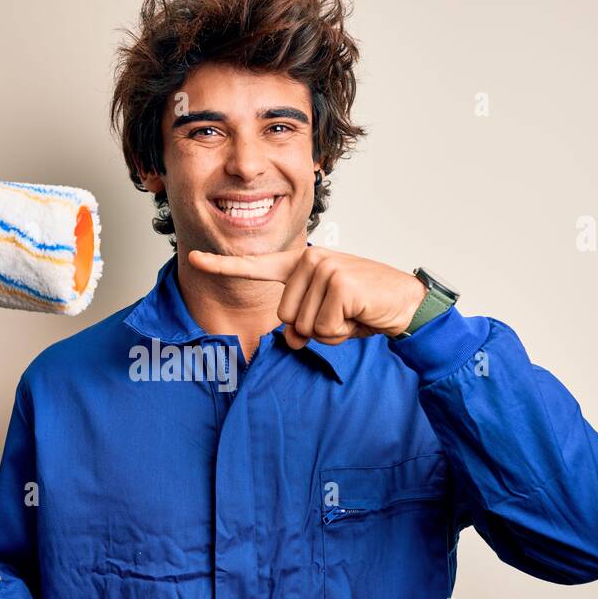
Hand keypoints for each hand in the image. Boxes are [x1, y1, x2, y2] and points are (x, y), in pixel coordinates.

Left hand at [188, 245, 427, 348]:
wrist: (404, 304)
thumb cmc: (363, 309)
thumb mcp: (325, 319)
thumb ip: (299, 327)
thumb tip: (289, 340)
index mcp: (301, 265)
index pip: (255, 266)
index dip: (222, 265)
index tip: (194, 258)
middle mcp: (310, 260)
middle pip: (285, 317)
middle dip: (312, 329)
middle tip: (340, 315)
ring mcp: (324, 269)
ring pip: (303, 326)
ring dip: (329, 332)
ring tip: (351, 314)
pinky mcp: (338, 284)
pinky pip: (323, 329)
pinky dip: (341, 333)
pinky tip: (358, 315)